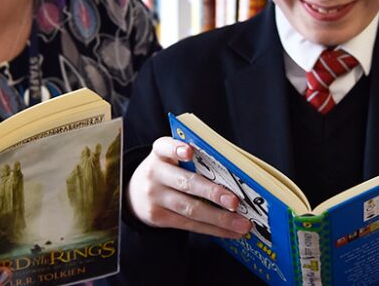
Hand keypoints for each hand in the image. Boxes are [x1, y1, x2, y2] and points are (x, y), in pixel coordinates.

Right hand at [127, 136, 252, 238]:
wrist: (136, 193)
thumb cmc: (168, 171)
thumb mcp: (172, 159)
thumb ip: (195, 159)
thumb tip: (235, 176)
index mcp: (160, 153)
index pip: (165, 147)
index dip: (176, 149)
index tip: (190, 152)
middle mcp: (154, 173)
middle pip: (185, 183)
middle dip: (212, 193)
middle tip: (235, 201)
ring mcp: (154, 197)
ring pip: (190, 209)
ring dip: (220, 218)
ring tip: (242, 224)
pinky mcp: (158, 217)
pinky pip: (189, 224)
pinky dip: (213, 229)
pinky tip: (231, 231)